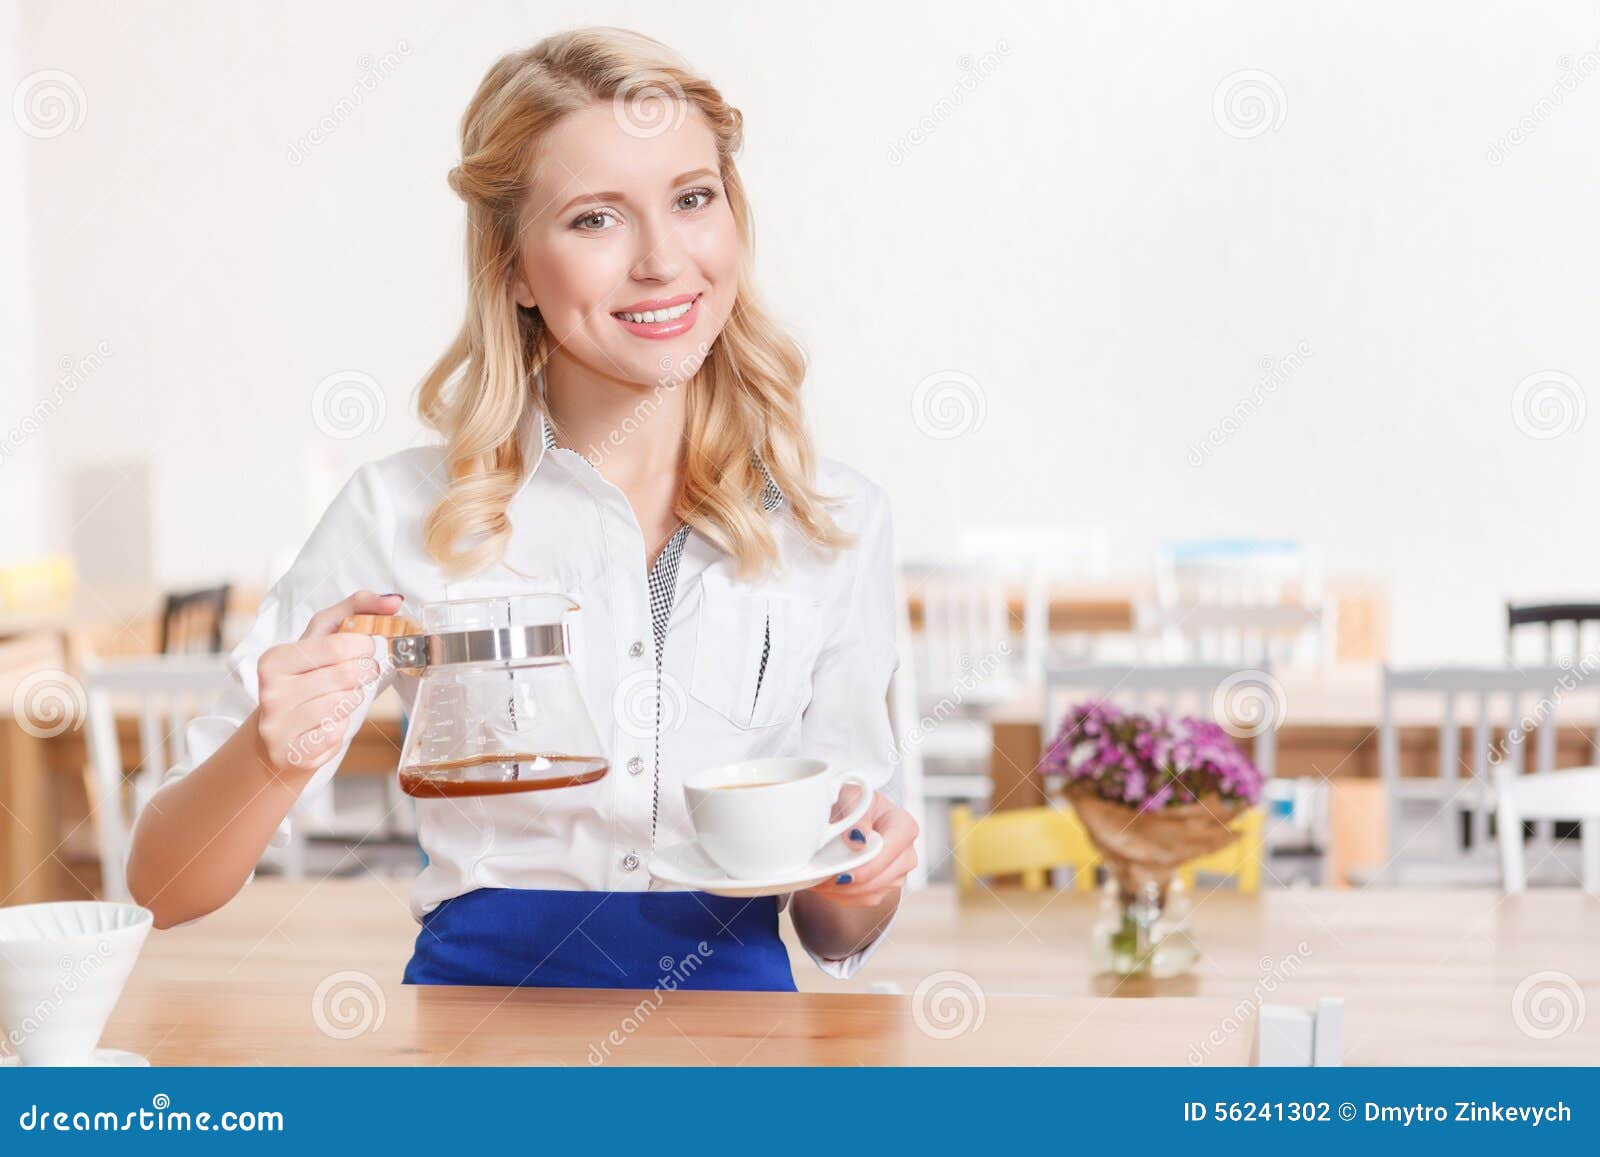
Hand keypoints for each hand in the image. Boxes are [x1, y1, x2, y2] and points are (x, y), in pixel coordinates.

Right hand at [253, 590, 397, 781]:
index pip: (340, 645)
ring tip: (335, 700)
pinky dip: (340, 728)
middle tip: (358, 675)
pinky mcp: (291, 754)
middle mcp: (270, 692)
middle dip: (362, 674)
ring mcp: (277, 726)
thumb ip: (356, 609)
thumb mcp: (323, 637)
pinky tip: (325, 724)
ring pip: (344, 706)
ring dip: (351, 702)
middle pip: (346, 676)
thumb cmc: (306, 678)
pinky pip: (337, 735)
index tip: (363, 651)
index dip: (364, 648)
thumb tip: (394, 600)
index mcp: (275, 659)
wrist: (278, 733)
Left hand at [805, 784, 918, 907]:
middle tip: (822, 877)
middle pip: (881, 877)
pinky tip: (827, 884)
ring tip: (819, 880)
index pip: (890, 850)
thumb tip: (858, 841)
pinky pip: (865, 901)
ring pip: (872, 893)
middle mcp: (907, 853)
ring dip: (843, 890)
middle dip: (850, 881)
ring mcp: (898, 874)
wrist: (851, 818)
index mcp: (904, 826)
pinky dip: (843, 896)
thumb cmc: (854, 804)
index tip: (842, 870)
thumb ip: (856, 816)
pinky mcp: (885, 888)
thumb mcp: (852, 796)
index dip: (866, 864)